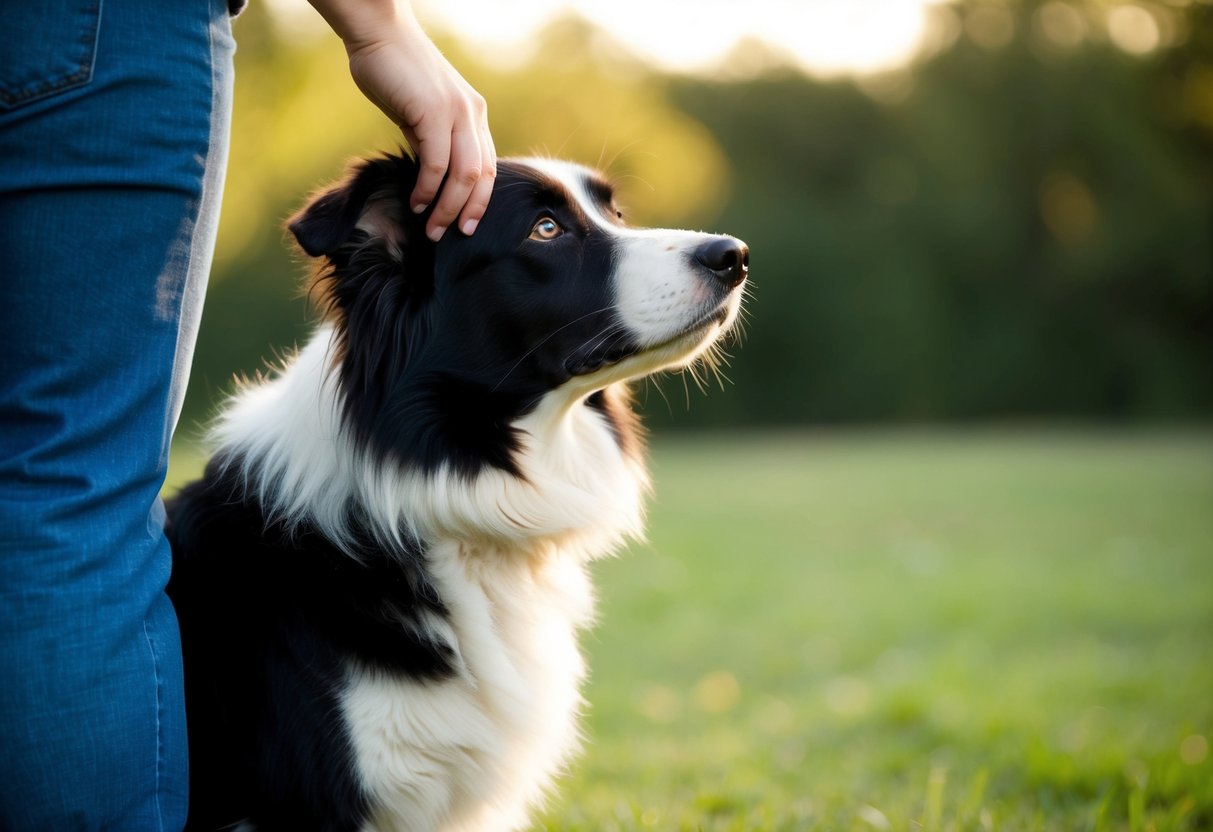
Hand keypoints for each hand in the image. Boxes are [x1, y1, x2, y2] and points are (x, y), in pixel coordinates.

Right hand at [310, 1, 495, 240]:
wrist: (378, 34)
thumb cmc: (394, 72)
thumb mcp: (420, 113)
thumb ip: (430, 140)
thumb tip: (430, 177)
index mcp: (473, 114)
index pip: (488, 167)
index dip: (480, 200)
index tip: (467, 224)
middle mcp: (472, 114)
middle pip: (483, 177)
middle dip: (468, 211)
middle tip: (452, 235)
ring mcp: (456, 112)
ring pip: (464, 175)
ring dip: (448, 207)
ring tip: (432, 228)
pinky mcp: (434, 112)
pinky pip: (437, 162)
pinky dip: (428, 188)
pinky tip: (417, 202)